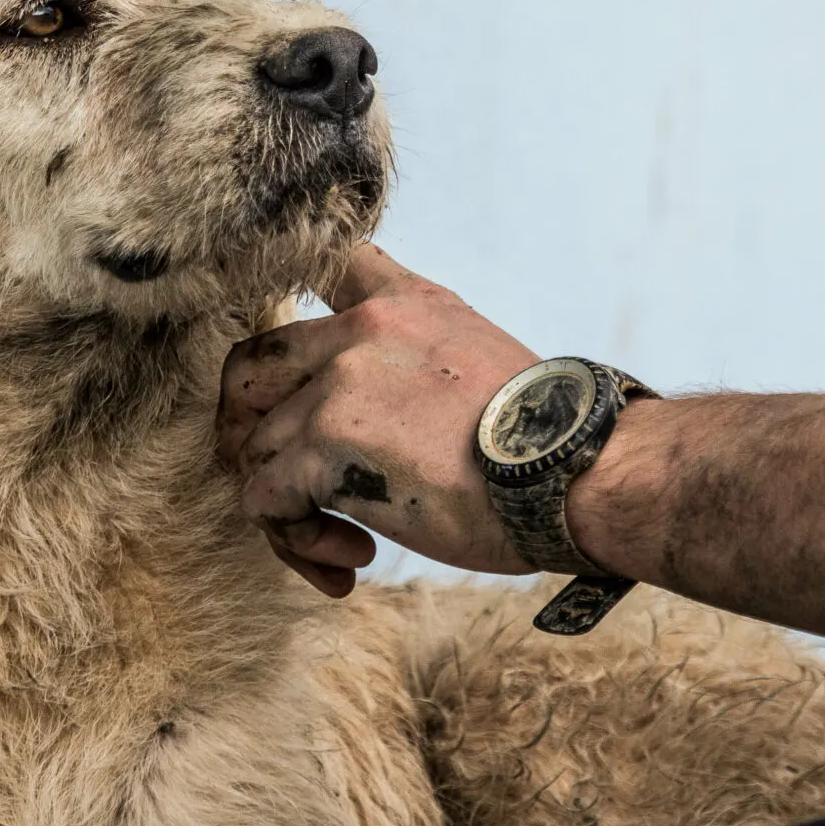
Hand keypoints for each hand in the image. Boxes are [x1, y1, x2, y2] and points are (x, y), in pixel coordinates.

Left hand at [218, 246, 539, 595]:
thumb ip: (416, 362)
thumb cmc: (542, 442)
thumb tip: (374, 414)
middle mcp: (360, 333)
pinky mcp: (321, 448)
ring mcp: (335, 387)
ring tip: (345, 545)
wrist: (575, 471)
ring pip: (254, 451)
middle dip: (250, 431)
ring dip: (290, 508)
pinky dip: (295, 540)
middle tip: (288, 482)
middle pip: (250, 370)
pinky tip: (351, 562)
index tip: (286, 363)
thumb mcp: (479, 359)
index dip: (293, 302)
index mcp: (404, 304)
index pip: (322, 263)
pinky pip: (264, 502)